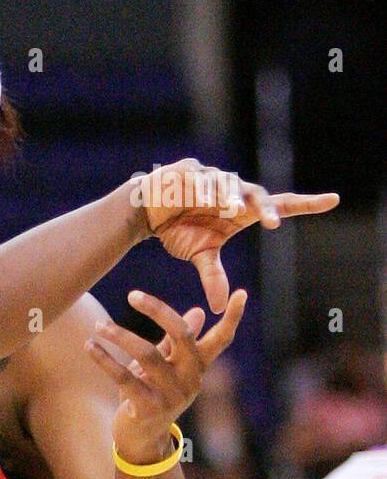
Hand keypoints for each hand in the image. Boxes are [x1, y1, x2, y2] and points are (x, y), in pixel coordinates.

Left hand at [84, 288, 246, 463]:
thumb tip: (199, 311)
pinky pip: (124, 377)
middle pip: (181, 336)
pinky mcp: (148, 408)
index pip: (222, 339)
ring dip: (119, 335)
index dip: (233, 318)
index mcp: (198, 366)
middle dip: (157, 311)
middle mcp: (191, 379)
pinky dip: (104, 359)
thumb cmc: (153, 393)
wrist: (141, 438)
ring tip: (99, 325)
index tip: (242, 292)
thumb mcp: (168, 367)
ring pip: (147, 354)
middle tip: (132, 295)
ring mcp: (171, 395)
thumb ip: (178, 341)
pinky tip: (89, 346)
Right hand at [131, 159, 337, 312]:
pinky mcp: (188, 170)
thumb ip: (212, 275)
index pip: (280, 205)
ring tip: (233, 210)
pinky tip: (200, 200)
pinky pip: (198, 179)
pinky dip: (201, 189)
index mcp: (242, 209)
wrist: (145, 212)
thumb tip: (220, 308)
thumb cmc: (178, 228)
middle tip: (271, 223)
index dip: (306, 203)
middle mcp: (233, 190)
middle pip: (257, 195)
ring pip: (228, 184)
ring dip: (230, 197)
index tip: (333, 201)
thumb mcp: (199, 253)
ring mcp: (211, 177)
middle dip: (265, 208)